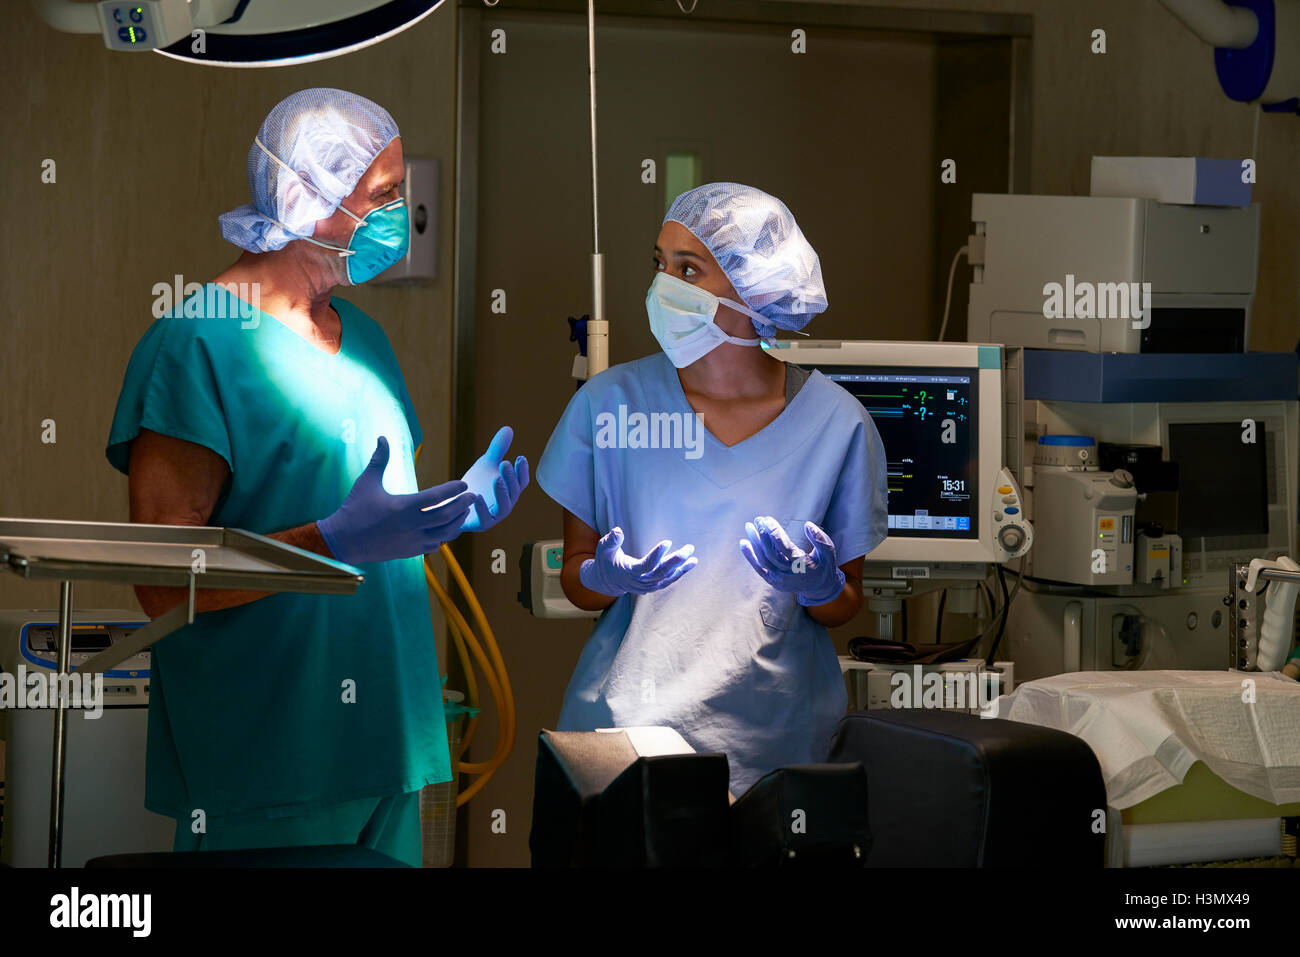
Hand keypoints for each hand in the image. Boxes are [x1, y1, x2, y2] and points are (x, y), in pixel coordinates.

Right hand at [317, 436, 477, 563]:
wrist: (343, 541)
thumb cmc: (354, 509)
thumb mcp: (366, 482)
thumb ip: (379, 460)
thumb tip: (383, 437)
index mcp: (402, 506)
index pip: (436, 497)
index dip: (453, 490)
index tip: (463, 484)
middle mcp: (410, 525)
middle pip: (446, 515)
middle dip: (463, 505)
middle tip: (472, 496)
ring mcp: (412, 541)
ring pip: (445, 534)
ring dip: (458, 522)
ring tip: (465, 511)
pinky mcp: (410, 552)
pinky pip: (435, 545)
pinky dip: (444, 536)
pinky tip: (449, 528)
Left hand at [460, 426, 529, 532]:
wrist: (455, 504)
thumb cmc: (476, 483)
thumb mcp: (486, 464)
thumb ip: (497, 449)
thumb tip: (508, 428)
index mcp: (510, 490)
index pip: (521, 481)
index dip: (522, 471)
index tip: (520, 457)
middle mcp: (506, 503)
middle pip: (514, 492)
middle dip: (510, 478)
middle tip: (505, 463)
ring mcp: (494, 516)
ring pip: (503, 507)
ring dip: (502, 494)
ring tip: (497, 479)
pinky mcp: (481, 524)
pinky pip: (485, 519)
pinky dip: (482, 509)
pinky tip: (476, 496)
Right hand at [579, 526, 697, 596]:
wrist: (607, 581)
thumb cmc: (606, 561)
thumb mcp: (604, 549)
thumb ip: (611, 541)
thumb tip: (618, 531)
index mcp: (628, 572)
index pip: (646, 565)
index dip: (657, 555)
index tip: (668, 542)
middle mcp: (639, 582)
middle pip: (661, 573)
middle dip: (676, 561)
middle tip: (689, 549)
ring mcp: (647, 586)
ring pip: (666, 579)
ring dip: (681, 569)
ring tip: (694, 559)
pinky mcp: (652, 586)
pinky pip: (667, 581)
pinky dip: (678, 574)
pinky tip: (688, 565)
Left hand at [739, 516, 844, 606]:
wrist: (819, 587)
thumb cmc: (824, 565)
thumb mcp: (828, 552)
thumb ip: (820, 538)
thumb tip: (807, 524)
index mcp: (802, 565)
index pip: (784, 548)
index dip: (774, 533)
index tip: (767, 519)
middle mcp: (789, 574)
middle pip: (771, 553)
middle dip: (762, 535)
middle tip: (758, 519)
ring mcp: (780, 580)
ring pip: (763, 560)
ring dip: (754, 543)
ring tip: (749, 526)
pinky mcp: (773, 581)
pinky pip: (759, 568)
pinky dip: (750, 556)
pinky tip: (743, 543)